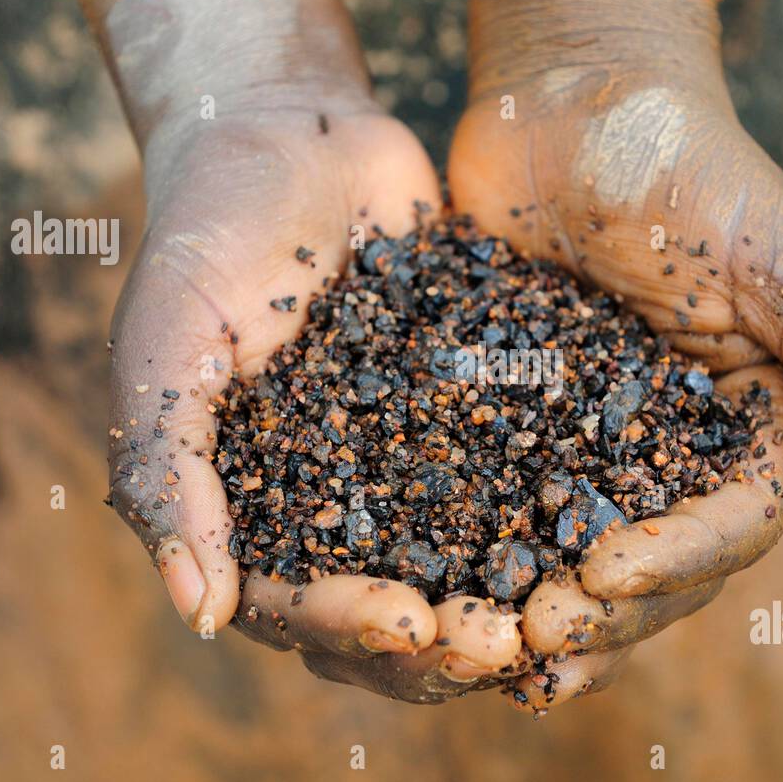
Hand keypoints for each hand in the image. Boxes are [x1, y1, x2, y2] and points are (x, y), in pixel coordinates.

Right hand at [68, 0, 526, 702]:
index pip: (299, 609)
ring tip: (569, 611)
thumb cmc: (205, 237)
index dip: (349, 628)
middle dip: (447, 642)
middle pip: (396, 617)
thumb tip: (199, 616)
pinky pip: (529, 478)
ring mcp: (417, 470)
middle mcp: (344, 512)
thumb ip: (167, 472)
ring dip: (516, 603)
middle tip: (505, 645)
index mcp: (258, 517)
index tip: (406, 624)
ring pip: (471, 570)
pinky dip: (566, 514)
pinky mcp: (483, 419)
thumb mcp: (166, 349)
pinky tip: (616, 528)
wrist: (295, 135)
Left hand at [448, 0, 782, 711]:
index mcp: (753, 423)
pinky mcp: (518, 422)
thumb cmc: (685, 161)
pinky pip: (498, 499)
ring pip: (576, 549)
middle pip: (657, 561)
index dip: (677, 560)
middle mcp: (677, 449)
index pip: (734, 520)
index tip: (603, 575)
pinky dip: (472, 548)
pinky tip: (427, 586)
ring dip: (538, 607)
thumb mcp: (771, 257)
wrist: (569, 99)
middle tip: (535, 641)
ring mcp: (593, 441)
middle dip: (603, 608)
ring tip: (486, 655)